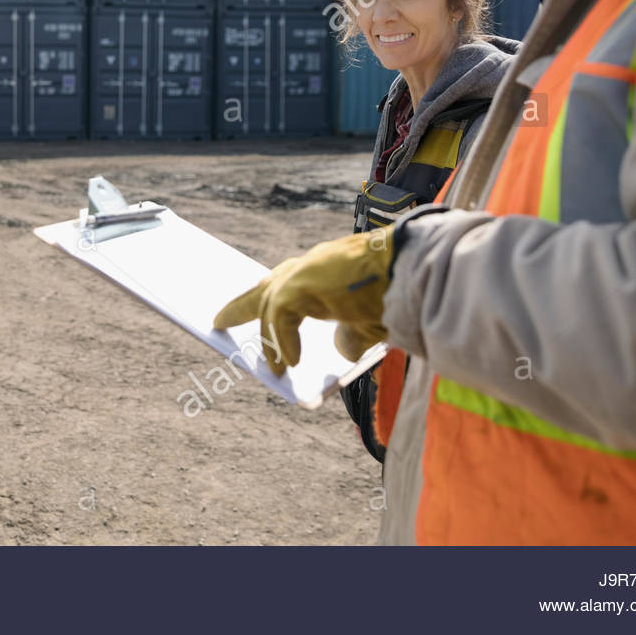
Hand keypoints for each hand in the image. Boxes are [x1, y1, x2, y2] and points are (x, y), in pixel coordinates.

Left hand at [213, 228, 394, 373]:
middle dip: (242, 306)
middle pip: (266, 288)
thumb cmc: (399, 291)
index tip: (246, 311)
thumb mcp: (370, 322)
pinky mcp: (303, 283)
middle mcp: (311, 266)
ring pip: (270, 303)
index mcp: (325, 272)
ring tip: (270, 368)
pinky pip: (280, 316)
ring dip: (266, 336)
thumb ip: (351, 335)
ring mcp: (306, 271)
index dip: (266, 301)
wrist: (417, 268)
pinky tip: (288, 364)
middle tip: (218, 321)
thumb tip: (340, 350)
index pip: (286, 285)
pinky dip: (282, 340)